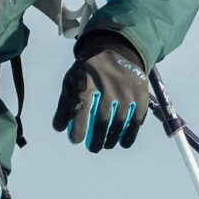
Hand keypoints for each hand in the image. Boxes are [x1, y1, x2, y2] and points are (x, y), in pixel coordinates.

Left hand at [55, 33, 150, 151]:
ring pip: (119, 121)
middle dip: (97, 138)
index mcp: (86, 81)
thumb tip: (59, 128)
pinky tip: (124, 142)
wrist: (115, 49)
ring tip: (106, 145)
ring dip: (112, 138)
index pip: (80, 109)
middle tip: (93, 148)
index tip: (76, 141)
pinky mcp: (139, 92)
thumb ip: (65, 104)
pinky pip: (136, 117)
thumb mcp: (72, 80)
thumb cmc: (88, 71)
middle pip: (102, 119)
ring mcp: (125, 89)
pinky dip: (130, 133)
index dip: (78, 128)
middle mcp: (107, 85)